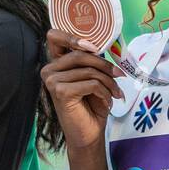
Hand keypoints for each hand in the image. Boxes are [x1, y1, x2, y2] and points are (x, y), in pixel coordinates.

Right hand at [41, 29, 123, 151]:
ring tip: (115, 93)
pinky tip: (107, 102)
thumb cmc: (91, 105)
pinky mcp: (60, 92)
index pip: (54, 36)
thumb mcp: (92, 77)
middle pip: (82, 54)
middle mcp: (49, 70)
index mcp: (55, 63)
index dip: (73, 36)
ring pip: (90, 71)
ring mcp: (52, 81)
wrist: (89, 133)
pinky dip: (105, 92)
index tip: (93, 47)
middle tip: (120, 76)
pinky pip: (92, 83)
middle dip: (105, 66)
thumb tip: (102, 47)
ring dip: (109, 83)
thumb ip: (91, 60)